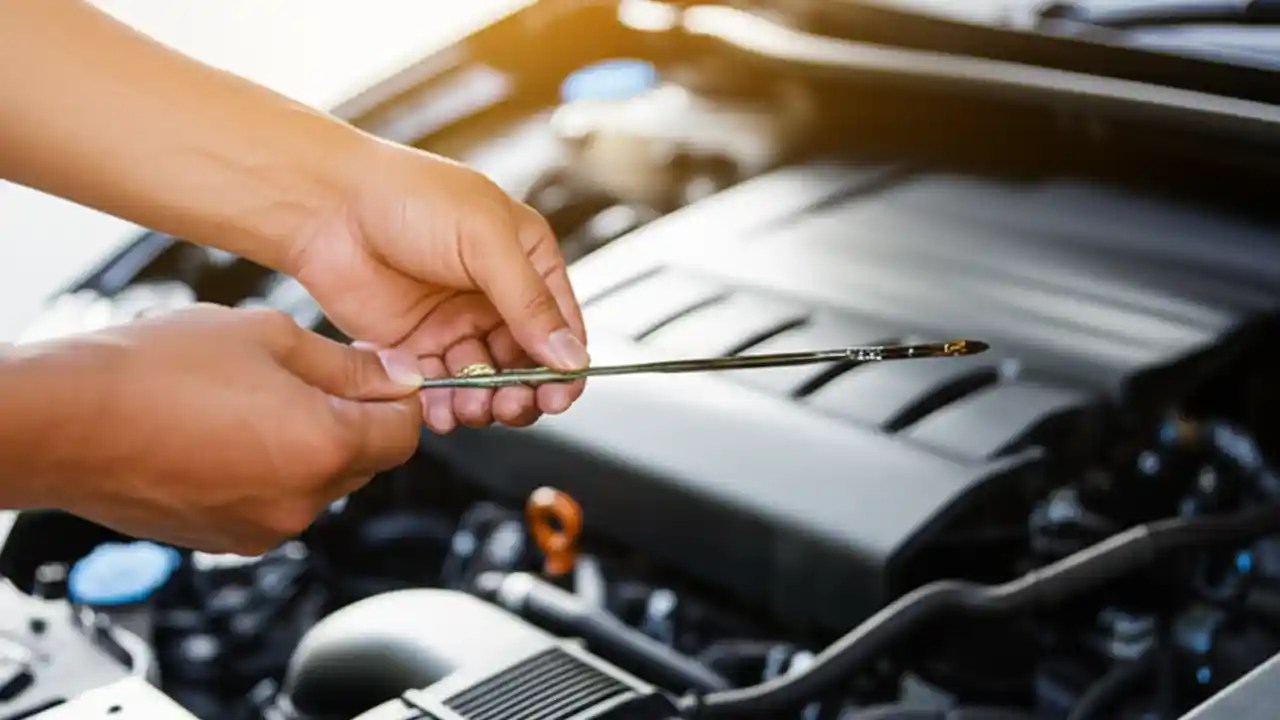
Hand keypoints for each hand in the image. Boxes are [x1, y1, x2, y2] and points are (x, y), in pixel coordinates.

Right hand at [1, 304, 422, 554]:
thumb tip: (397, 376)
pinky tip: (228, 436)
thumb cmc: (156, 371)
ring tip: (254, 403)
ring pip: (321, 484)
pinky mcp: (229, 541)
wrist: (67, 422)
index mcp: (325, 446)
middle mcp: (303, 500)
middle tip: (307, 379)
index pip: (406, 433)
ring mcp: (265, 528)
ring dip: (310, 447)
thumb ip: (347, 363)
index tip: (381, 377)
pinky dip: (271, 473)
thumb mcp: (269, 337)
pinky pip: (278, 504)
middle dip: (354, 421)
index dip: (400, 400)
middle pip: (367, 462)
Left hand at [286, 141, 588, 434]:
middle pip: (526, 362)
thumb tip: (571, 357)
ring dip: (484, 402)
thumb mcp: (485, 240)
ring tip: (472, 407)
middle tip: (510, 405)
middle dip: (523, 391)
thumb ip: (530, 302)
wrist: (326, 204)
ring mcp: (453, 321)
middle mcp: (493, 294)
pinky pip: (440, 386)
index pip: (562, 325)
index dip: (565, 366)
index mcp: (524, 259)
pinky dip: (444, 405)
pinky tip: (441, 409)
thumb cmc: (408, 197)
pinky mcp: (413, 343)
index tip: (558, 396)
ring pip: (485, 381)